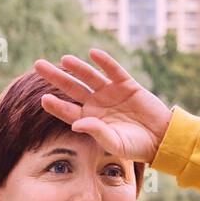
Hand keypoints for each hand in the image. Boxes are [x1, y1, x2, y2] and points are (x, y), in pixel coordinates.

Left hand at [34, 48, 173, 162]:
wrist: (161, 138)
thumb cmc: (135, 146)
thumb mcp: (115, 143)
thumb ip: (97, 133)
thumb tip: (76, 124)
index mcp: (90, 120)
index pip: (68, 110)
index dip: (55, 104)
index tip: (43, 98)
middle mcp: (97, 104)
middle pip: (72, 88)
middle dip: (56, 76)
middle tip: (38, 65)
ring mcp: (111, 92)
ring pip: (90, 77)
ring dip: (78, 67)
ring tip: (64, 59)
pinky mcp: (127, 84)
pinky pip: (114, 70)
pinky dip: (105, 62)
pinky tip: (93, 54)